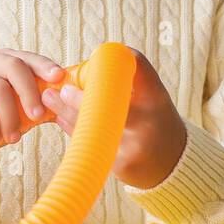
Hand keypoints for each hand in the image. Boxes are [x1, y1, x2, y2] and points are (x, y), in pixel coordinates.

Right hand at [0, 48, 64, 163]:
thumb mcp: (21, 110)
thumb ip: (42, 102)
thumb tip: (70, 100)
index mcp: (4, 60)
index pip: (27, 57)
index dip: (44, 65)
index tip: (59, 77)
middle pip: (13, 66)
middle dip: (30, 92)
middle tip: (39, 117)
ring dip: (10, 116)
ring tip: (14, 138)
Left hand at [42, 47, 186, 188]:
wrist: (173, 162)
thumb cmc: (153, 120)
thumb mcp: (150, 97)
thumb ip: (124, 82)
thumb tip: (81, 69)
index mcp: (156, 96)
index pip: (138, 67)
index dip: (116, 61)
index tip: (95, 58)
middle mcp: (148, 119)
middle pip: (107, 103)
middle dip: (78, 96)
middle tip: (60, 88)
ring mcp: (135, 144)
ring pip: (92, 126)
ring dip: (66, 111)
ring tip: (50, 98)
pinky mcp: (122, 165)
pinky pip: (90, 144)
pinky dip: (73, 129)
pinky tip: (61, 119)